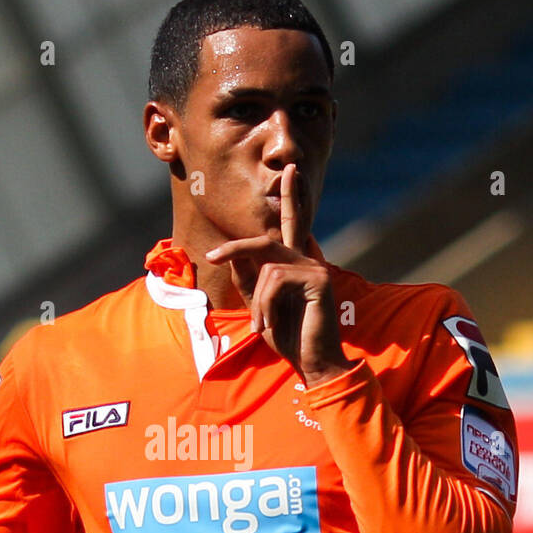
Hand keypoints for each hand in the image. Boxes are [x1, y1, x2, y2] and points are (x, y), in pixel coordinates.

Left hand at [205, 163, 356, 386]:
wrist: (313, 362)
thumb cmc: (289, 338)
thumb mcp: (260, 308)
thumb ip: (249, 282)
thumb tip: (234, 257)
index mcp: (295, 264)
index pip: (293, 223)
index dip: (292, 196)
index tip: (291, 170)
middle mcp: (308, 260)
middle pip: (266, 241)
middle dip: (236, 248)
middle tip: (213, 256)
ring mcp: (315, 267)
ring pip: (266, 268)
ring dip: (256, 301)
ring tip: (261, 326)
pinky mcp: (318, 279)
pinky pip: (275, 280)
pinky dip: (265, 304)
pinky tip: (270, 324)